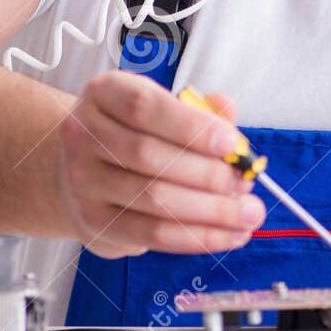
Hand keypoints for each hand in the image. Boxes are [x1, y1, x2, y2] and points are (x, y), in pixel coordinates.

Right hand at [57, 71, 265, 257]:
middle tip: (246, 183)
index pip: (143, 106)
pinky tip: (228, 235)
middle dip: (207, 173)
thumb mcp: (163, 108)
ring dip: (210, 210)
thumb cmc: (136, 132)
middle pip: (149, 155)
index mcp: (104, 94)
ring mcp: (83, 181)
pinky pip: (151, 233)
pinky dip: (196, 237)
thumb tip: (228, 111)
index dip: (190, 126)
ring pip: (153, 198)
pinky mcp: (94, 221)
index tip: (231, 143)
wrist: (84, 170)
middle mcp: (84, 134)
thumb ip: (199, 108)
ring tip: (247, 213)